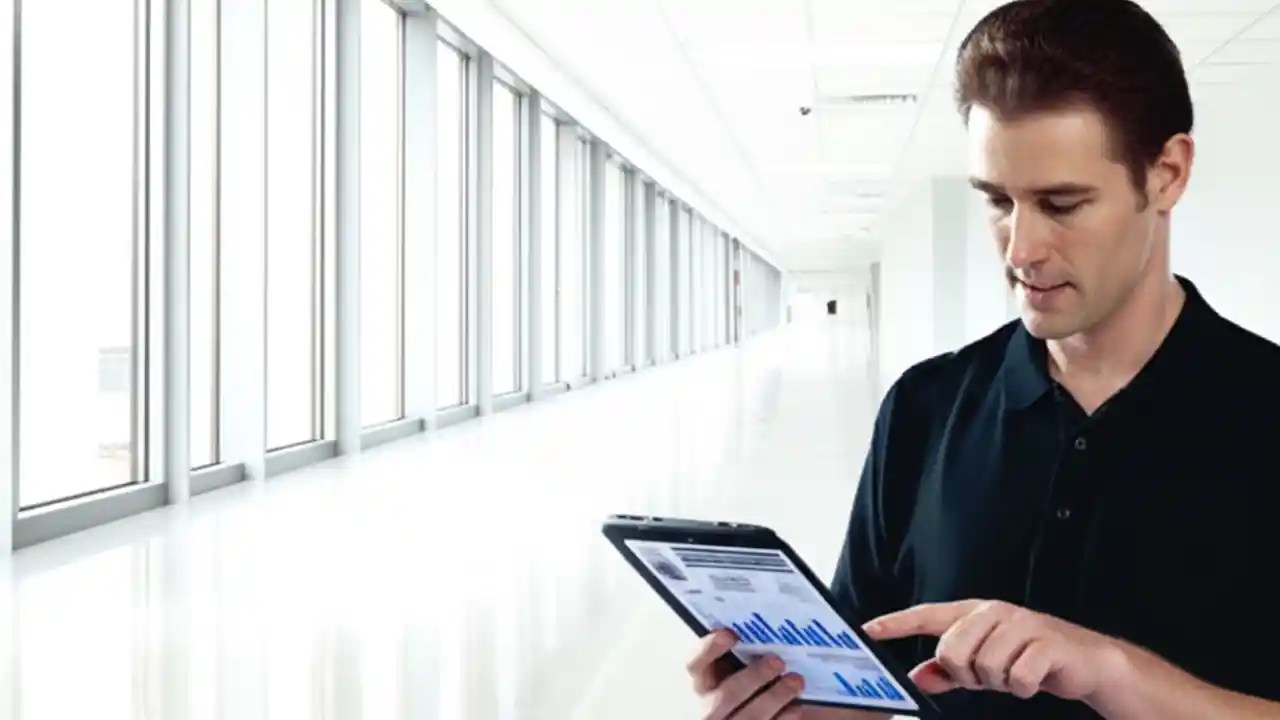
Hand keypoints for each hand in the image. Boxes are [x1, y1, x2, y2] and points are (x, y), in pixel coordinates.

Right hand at [686, 628, 806, 719]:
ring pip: (749, 718)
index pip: (695, 665)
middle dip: (753, 677)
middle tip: (777, 660)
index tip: (730, 633)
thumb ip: (747, 651)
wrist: (761, 703)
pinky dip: (783, 718)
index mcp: (704, 683)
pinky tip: (796, 706)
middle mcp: (711, 708)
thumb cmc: (756, 681)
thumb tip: (767, 628)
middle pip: (725, 695)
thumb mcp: (743, 666)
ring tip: (795, 680)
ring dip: (774, 697)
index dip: (709, 649)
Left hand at [863, 600, 1127, 701]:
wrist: (1086, 662)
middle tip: (988, 675)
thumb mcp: (984, 666)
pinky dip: (1022, 688)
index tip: (868, 630)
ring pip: (985, 668)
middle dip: (967, 674)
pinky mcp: (1046, 642)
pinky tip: (1034, 678)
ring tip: (1015, 674)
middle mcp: (994, 613)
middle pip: (952, 650)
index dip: (897, 623)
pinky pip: (1016, 678)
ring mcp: (1021, 624)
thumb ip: (948, 672)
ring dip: (999, 683)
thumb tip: (916, 679)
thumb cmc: (1029, 659)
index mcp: (975, 613)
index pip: (927, 615)